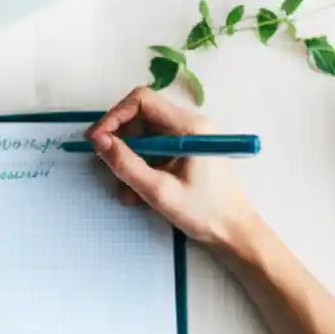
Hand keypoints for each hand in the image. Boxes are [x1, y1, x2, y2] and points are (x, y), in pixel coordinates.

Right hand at [87, 87, 261, 251]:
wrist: (236, 233)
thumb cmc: (206, 213)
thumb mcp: (160, 192)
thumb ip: (126, 164)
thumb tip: (99, 141)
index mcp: (190, 127)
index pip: (142, 100)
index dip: (114, 116)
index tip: (97, 140)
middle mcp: (191, 125)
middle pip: (141, 117)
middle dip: (120, 141)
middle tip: (107, 165)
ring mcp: (189, 138)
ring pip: (145, 136)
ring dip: (130, 160)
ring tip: (127, 191)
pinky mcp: (186, 151)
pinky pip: (155, 150)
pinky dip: (142, 168)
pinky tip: (139, 193)